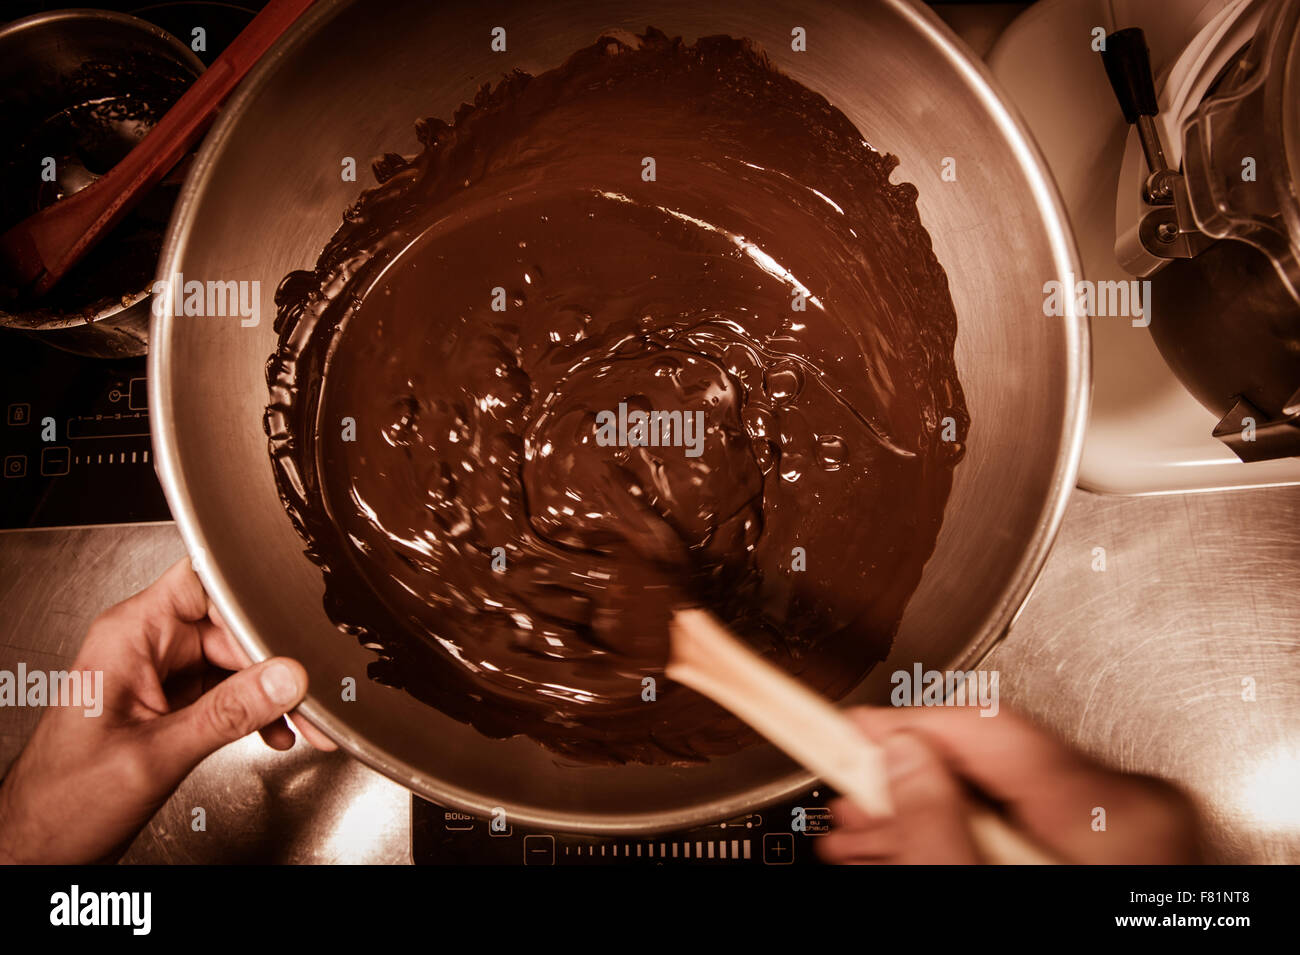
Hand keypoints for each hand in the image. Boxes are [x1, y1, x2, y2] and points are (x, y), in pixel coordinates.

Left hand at [0, 556, 335, 863]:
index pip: (203, 584)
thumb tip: (285, 677)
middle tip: (308, 697)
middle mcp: (143, 646)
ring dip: (269, 694)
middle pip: (229, 628)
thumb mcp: (157, 754)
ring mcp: (156, 674)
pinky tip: (272, 733)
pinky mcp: (167, 702)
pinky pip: (223, 691)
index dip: (252, 599)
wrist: (36, 846)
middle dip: (274, 665)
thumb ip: (228, 713)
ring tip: (300, 722)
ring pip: (233, 663)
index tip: (294, 626)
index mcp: (130, 636)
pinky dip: (253, 712)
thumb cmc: (62, 800)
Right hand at [818, 705, 1202, 863]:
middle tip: (850, 804)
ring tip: (872, 841)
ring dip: (934, 815)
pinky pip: (1034, 828)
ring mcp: (1138, 836)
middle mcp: (1138, 810)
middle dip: (909, 786)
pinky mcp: (1126, 859)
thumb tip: (899, 756)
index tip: (851, 728)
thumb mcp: (969, 888)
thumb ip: (933, 821)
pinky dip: (977, 837)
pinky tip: (928, 853)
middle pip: (991, 767)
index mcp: (1112, 808)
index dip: (907, 725)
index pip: (986, 727)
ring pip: (1008, 801)